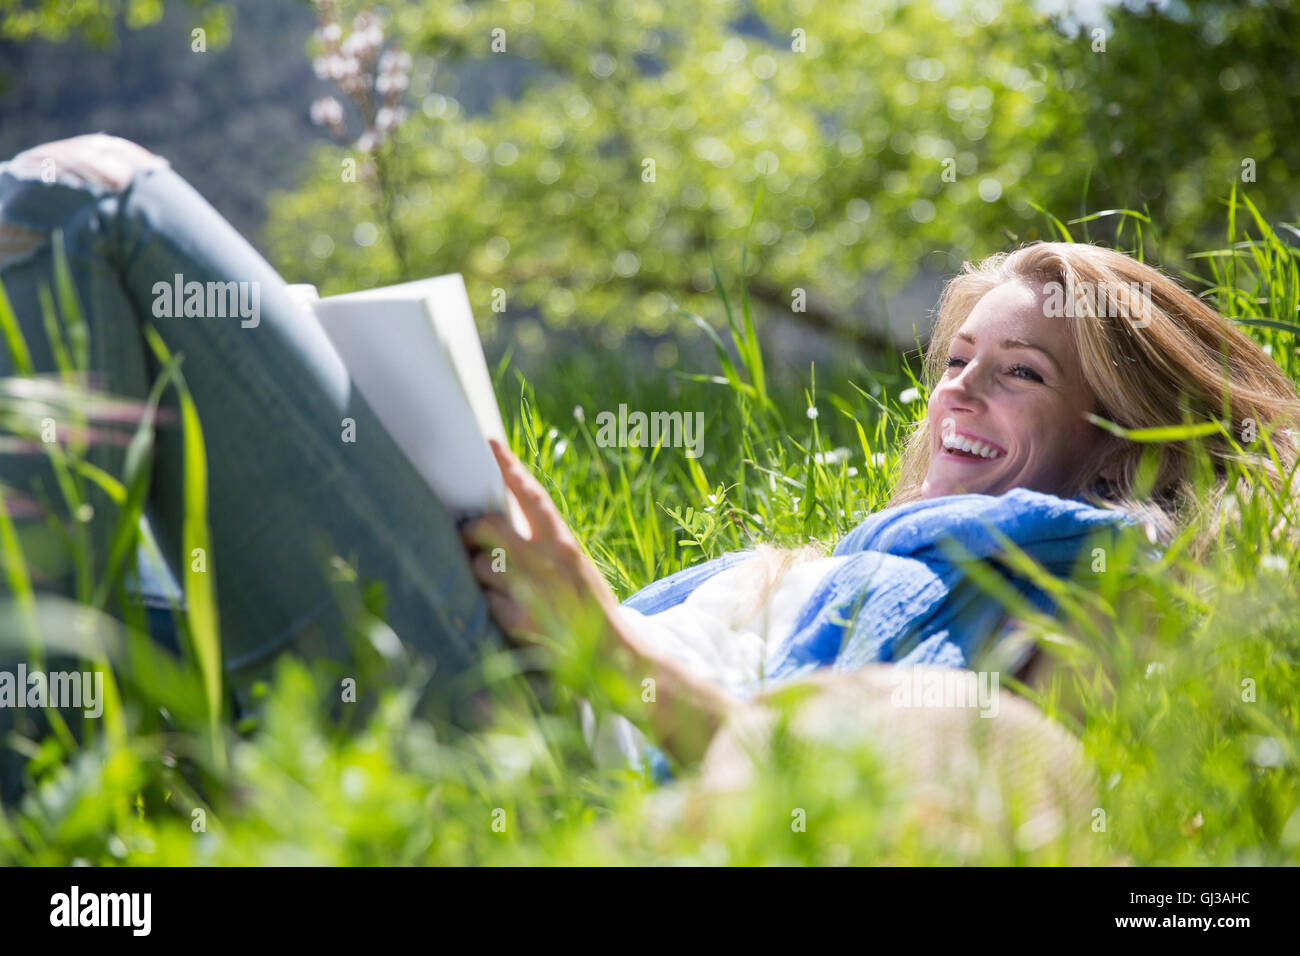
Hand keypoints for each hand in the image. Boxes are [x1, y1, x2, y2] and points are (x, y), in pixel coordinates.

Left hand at [459, 437, 620, 649]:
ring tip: (499, 587)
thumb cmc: (585, 605)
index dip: (509, 467)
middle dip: (472, 530)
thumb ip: (543, 544)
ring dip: (480, 574)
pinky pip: (484, 601)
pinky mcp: (519, 621)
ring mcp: (531, 591)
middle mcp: (546, 562)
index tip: (489, 444)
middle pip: (488, 525)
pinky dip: (489, 606)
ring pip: (479, 565)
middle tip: (470, 537)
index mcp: (563, 544)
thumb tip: (502, 521)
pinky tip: (508, 614)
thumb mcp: (573, 565)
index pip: (532, 496)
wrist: (612, 653)